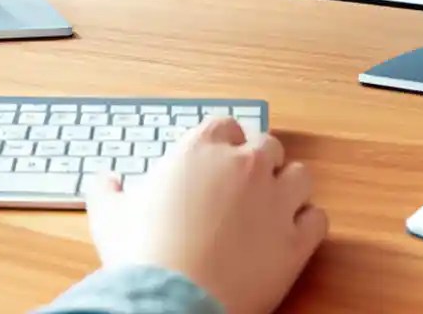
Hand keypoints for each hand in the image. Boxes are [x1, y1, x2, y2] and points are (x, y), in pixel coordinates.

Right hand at [85, 118, 327, 313]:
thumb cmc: (142, 256)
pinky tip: (291, 232)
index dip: (222, 141)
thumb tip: (105, 182)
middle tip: (244, 182)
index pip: (225, 124)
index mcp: (202, 150)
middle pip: (267, 144)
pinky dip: (307, 223)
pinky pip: (318, 218)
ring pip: (299, 174)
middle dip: (257, 160)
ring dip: (288, 185)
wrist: (173, 301)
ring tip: (272, 203)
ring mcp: (276, 201)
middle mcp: (245, 166)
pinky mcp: (296, 240)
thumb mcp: (109, 216)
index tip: (217, 156)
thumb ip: (107, 191)